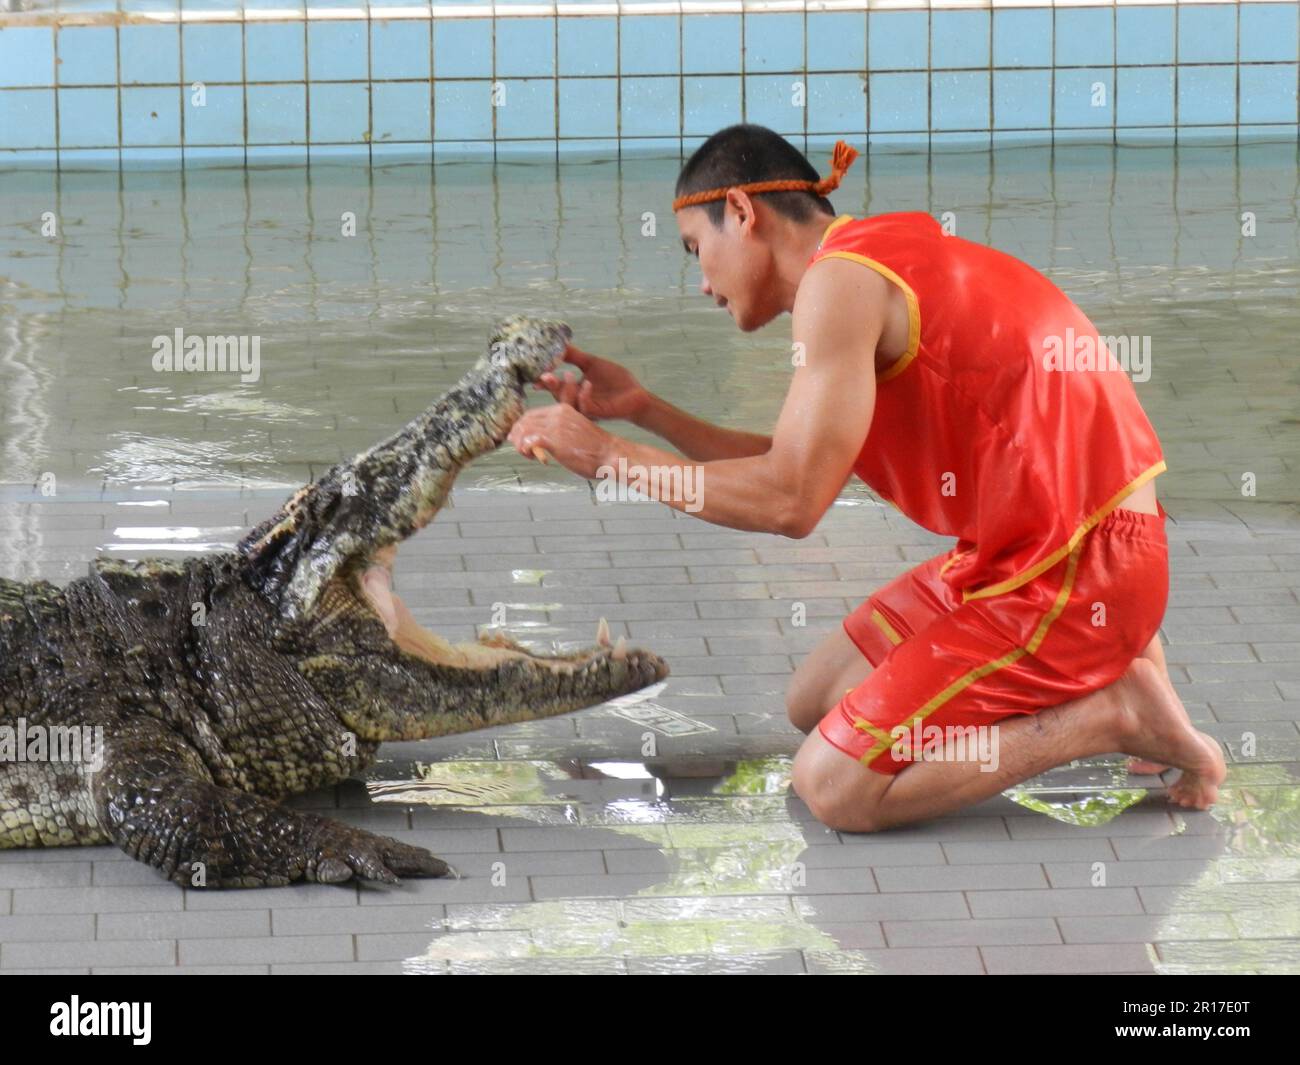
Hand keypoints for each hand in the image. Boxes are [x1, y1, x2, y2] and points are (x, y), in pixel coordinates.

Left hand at [508, 404, 615, 480]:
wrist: (610, 454)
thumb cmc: (594, 448)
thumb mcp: (574, 430)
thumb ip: (558, 431)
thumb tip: (540, 440)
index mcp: (561, 409)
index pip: (531, 414)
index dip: (521, 428)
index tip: (519, 439)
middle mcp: (557, 413)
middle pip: (524, 421)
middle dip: (517, 436)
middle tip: (521, 449)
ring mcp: (555, 426)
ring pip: (523, 430)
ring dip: (520, 444)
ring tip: (528, 455)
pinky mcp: (555, 440)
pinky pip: (528, 441)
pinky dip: (525, 449)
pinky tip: (533, 456)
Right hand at [534, 343, 649, 422]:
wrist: (634, 393)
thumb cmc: (614, 380)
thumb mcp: (591, 364)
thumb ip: (574, 356)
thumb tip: (558, 344)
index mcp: (573, 390)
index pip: (554, 387)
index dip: (543, 382)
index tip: (534, 376)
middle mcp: (576, 401)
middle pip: (557, 396)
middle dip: (550, 386)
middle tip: (545, 376)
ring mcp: (586, 409)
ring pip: (569, 404)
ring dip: (566, 390)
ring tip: (567, 374)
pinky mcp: (598, 413)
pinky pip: (585, 407)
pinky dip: (583, 395)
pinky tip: (586, 383)